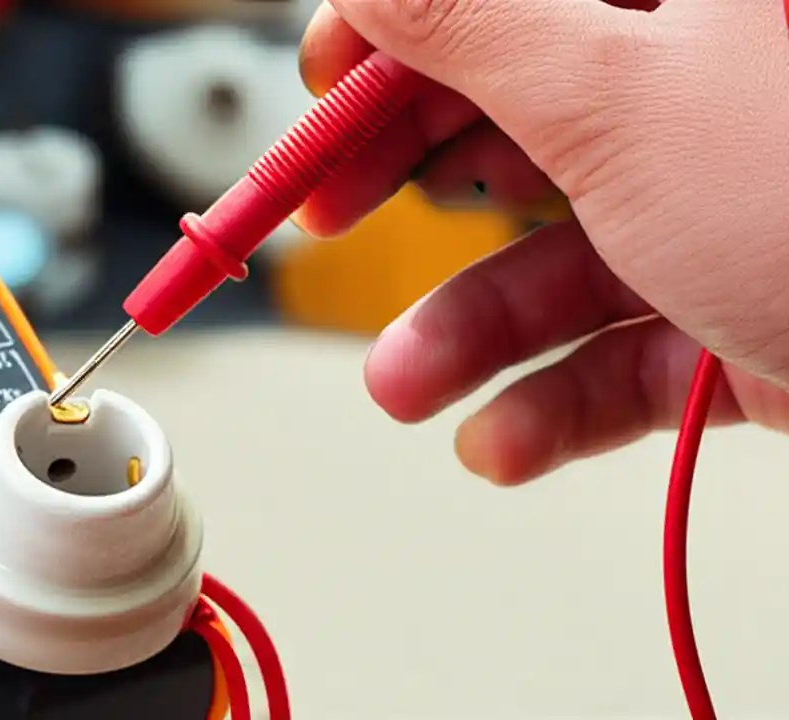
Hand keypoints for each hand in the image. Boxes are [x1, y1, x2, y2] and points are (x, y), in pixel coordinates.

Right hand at [298, 0, 788, 483]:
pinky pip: (619, 342)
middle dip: (410, 187)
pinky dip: (554, 399)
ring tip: (404, 384)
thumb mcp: (619, 96)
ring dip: (466, 330)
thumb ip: (472, 24)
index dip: (397, 30)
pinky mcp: (736, 303)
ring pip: (558, 247)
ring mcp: (723, 199)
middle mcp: (709, 84)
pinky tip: (501, 436)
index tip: (325, 81)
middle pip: (517, 113)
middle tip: (325, 218)